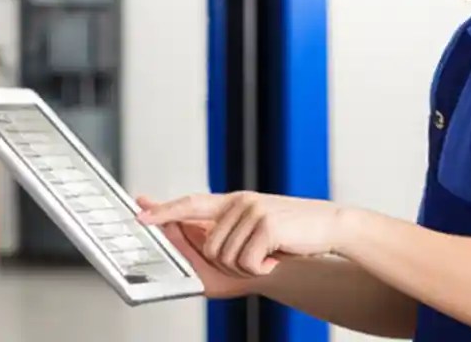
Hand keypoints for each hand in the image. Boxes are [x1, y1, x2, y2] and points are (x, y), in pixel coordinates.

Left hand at [137, 191, 343, 276]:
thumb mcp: (254, 231)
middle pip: (208, 247)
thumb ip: (225, 234)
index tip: (141, 211)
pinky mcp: (266, 222)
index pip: (190, 203)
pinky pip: (247, 262)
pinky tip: (277, 256)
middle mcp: (238, 202)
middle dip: (230, 265)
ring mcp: (251, 210)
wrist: (330, 227)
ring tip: (269, 255)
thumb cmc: (291, 236)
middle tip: (256, 260)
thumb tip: (195, 238)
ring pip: (226, 257)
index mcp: (232, 202)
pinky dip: (263, 268)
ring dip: (248, 267)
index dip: (164, 209)